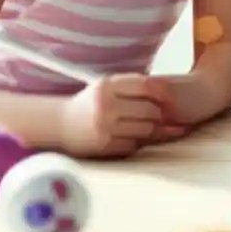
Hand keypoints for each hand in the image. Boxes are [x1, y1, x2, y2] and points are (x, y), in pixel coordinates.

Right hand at [58, 74, 172, 157]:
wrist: (59, 125)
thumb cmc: (90, 104)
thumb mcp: (107, 86)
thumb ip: (134, 86)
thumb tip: (170, 97)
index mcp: (107, 86)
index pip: (146, 85)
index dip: (165, 93)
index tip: (172, 100)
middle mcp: (105, 105)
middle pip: (150, 110)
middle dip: (162, 115)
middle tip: (165, 117)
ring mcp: (104, 127)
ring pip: (147, 129)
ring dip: (156, 130)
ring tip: (157, 128)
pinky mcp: (104, 146)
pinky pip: (135, 144)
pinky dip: (141, 142)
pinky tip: (138, 138)